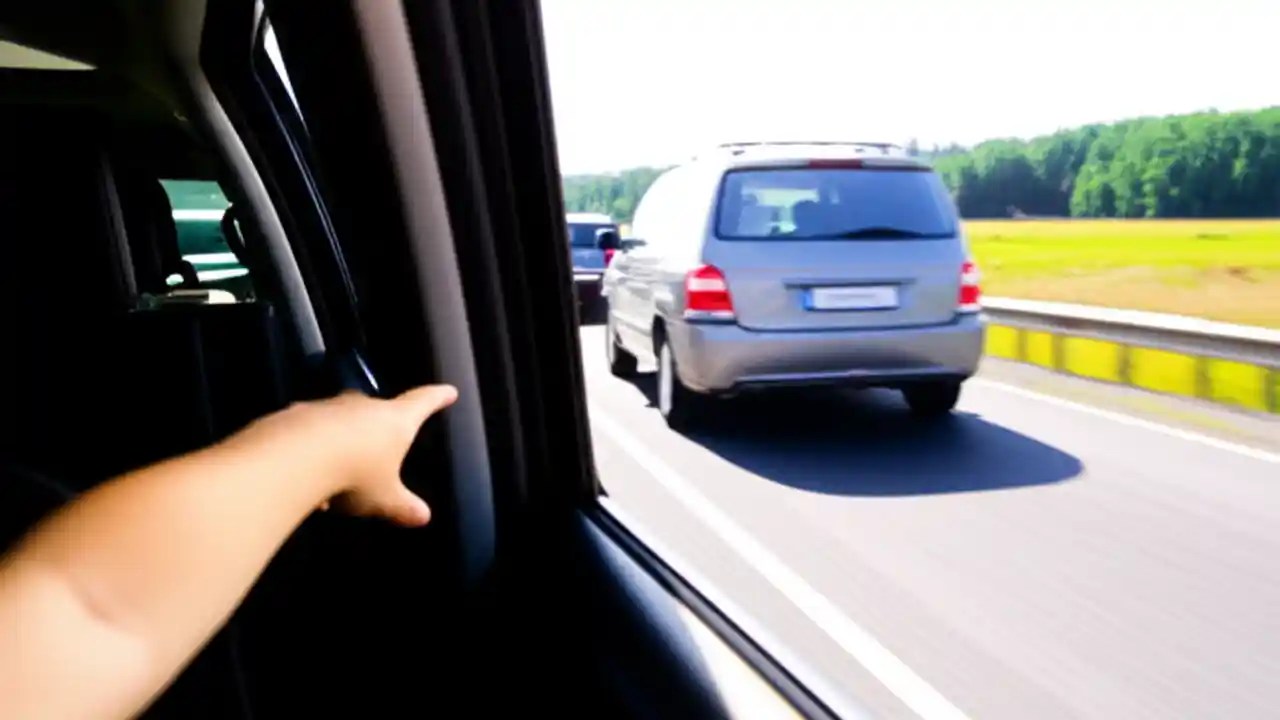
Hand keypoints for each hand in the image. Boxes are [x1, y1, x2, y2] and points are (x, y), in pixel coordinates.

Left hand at [238, 384, 458, 526]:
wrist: (292, 458)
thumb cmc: (354, 474)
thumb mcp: (384, 498)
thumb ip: (403, 506)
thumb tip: (423, 516)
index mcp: (395, 421)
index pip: (423, 403)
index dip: (437, 398)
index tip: (448, 391)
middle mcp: (363, 406)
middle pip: (378, 410)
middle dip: (379, 426)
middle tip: (378, 448)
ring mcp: (327, 407)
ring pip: (340, 421)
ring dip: (341, 441)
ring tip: (337, 473)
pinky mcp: (294, 415)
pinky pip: (309, 430)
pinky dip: (311, 447)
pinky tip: (305, 474)